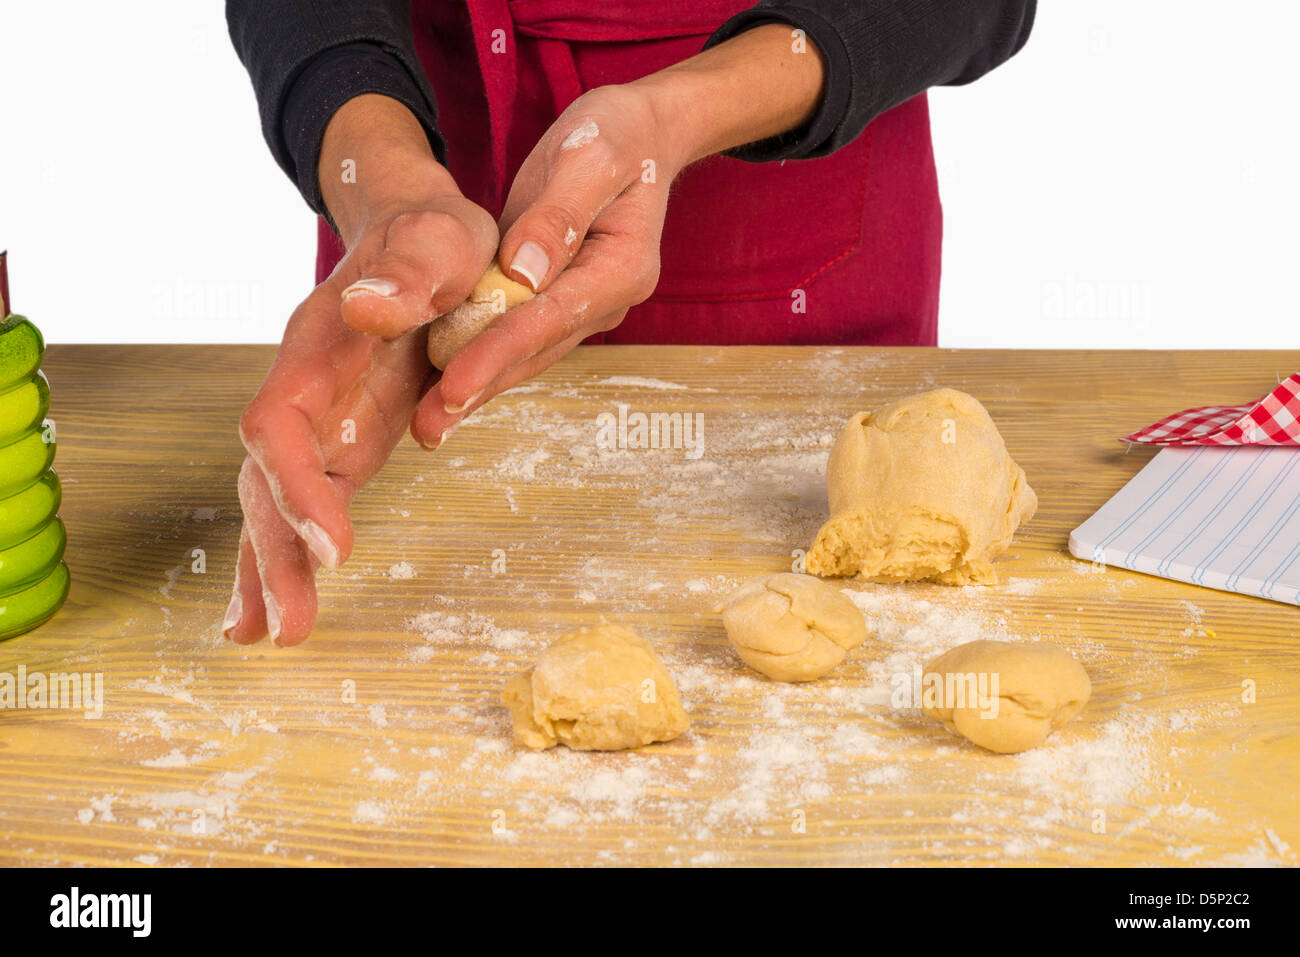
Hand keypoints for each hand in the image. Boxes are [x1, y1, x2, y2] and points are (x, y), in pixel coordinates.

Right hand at [224, 98, 497, 644]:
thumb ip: (410, 273)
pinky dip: (293, 552)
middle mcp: (305, 387)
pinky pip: (309, 502)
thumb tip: (367, 307)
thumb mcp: (439, 239)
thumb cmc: (434, 236)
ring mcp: (321, 417)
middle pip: (267, 478)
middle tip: (291, 629)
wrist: (421, 232)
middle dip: (275, 553)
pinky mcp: (347, 438)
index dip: (296, 486)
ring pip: (277, 500)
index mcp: (319, 344)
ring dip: (275, 568)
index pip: (280, 423)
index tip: (334, 547)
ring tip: (273, 636)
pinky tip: (285, 601)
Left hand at [410, 83, 675, 444]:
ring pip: (525, 354)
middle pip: (535, 351)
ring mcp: (585, 306)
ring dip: (477, 387)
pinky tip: (443, 387)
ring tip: (428, 425)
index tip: (452, 385)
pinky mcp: (560, 301)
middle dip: (480, 389)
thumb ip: (558, 216)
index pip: (550, 318)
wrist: (641, 135)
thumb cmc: (617, 136)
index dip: (498, 352)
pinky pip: (518, 336)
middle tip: (428, 429)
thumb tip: (523, 274)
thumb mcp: (590, 155)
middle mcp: (606, 300)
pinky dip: (481, 360)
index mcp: (621, 268)